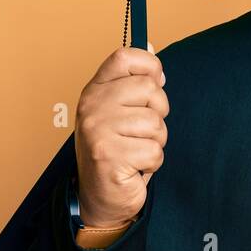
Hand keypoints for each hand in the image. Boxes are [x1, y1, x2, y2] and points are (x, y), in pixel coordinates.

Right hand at [74, 44, 168, 225]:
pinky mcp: (109, 156)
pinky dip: (152, 163)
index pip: (125, 57)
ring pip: (156, 124)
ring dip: (155, 143)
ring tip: (135, 152)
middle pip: (150, 89)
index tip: (155, 85)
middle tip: (140, 133)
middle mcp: (92, 106)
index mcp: (95, 91)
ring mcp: (98, 130)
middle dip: (158, 114)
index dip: (150, 67)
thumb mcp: (120, 112)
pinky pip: (154, 151)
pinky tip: (134, 168)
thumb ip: (133, 85)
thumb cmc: (116, 152)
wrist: (99, 198)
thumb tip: (152, 52)